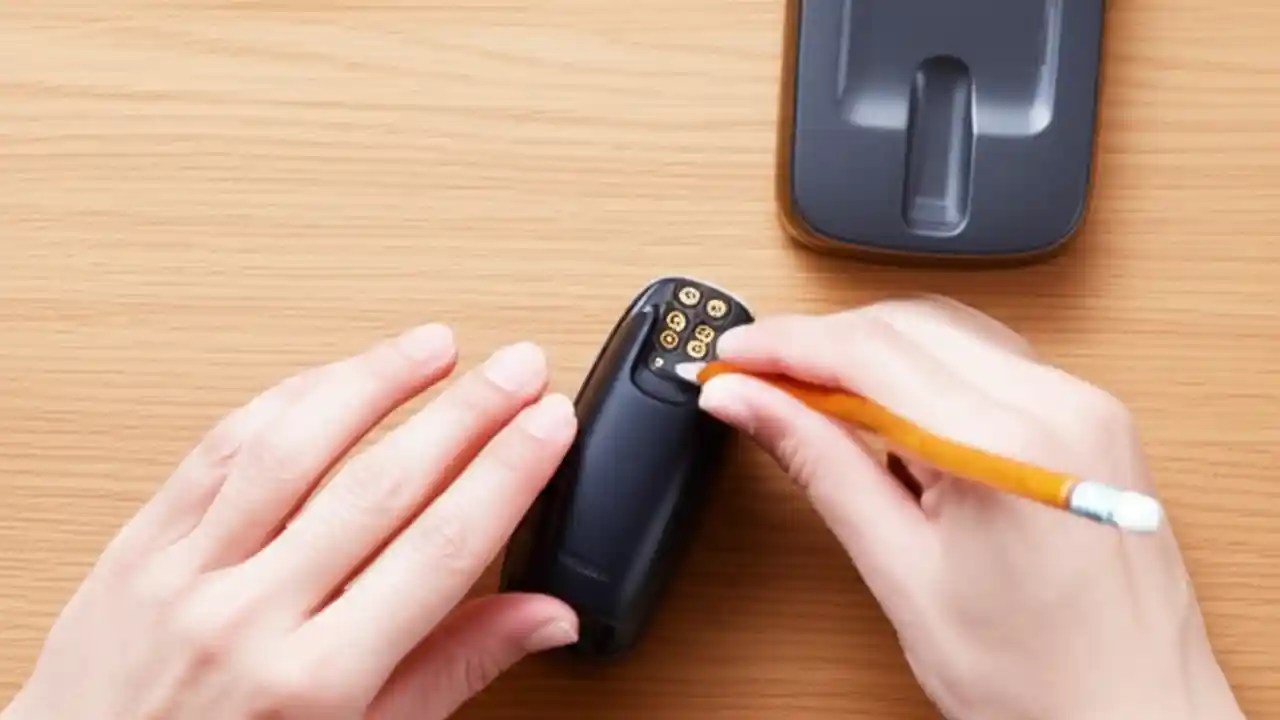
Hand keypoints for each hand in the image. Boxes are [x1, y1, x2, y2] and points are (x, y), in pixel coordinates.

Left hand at [3, 325, 578, 719]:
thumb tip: (548, 617)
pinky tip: (334, 377)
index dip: (508, 474)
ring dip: (374, 382)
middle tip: (519, 366)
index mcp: (318, 681)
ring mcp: (189, 573)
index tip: (550, 422)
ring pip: (293, 446)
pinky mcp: (142, 543)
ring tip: (435, 344)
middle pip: (380, 486)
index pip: (440, 550)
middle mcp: (251, 618)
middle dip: (466, 413)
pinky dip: (284, 399)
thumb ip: (455, 669)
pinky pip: (218, 449)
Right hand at [698, 297, 1244, 719]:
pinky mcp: (1089, 420)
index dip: (786, 345)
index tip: (729, 358)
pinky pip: (986, 364)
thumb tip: (747, 403)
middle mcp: (1062, 403)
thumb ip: (820, 465)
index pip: (871, 350)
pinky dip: (921, 375)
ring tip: (807, 401)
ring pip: (945, 335)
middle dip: (820, 344)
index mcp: (1012, 441)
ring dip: (868, 355)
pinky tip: (884, 416)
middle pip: (908, 327)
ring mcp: (1085, 406)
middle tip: (752, 378)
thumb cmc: (1040, 679)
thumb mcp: (901, 571)